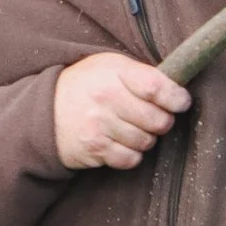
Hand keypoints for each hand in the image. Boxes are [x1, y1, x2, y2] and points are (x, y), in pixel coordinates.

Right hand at [54, 51, 190, 170]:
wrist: (45, 110)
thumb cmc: (85, 85)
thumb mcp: (109, 66)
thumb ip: (141, 75)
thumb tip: (177, 92)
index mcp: (114, 72)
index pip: (157, 87)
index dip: (177, 98)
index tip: (181, 102)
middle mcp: (107, 98)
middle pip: (158, 120)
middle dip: (162, 121)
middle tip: (153, 117)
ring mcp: (99, 125)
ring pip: (146, 142)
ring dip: (145, 138)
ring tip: (132, 128)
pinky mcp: (94, 148)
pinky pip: (130, 159)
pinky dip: (131, 154)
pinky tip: (121, 142)